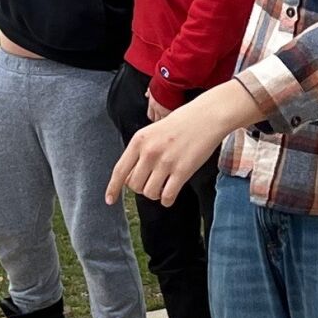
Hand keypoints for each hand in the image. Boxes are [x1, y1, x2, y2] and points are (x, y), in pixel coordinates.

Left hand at [107, 79, 251, 205]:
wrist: (207, 117)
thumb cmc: (182, 123)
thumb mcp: (153, 131)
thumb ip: (141, 151)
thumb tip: (132, 177)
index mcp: (139, 140)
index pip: (120, 170)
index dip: (113, 188)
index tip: (110, 200)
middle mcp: (149, 151)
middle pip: (134, 185)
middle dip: (142, 188)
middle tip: (152, 182)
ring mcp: (166, 162)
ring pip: (149, 193)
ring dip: (155, 194)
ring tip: (163, 187)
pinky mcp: (182, 171)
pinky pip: (167, 196)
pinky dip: (167, 200)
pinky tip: (171, 195)